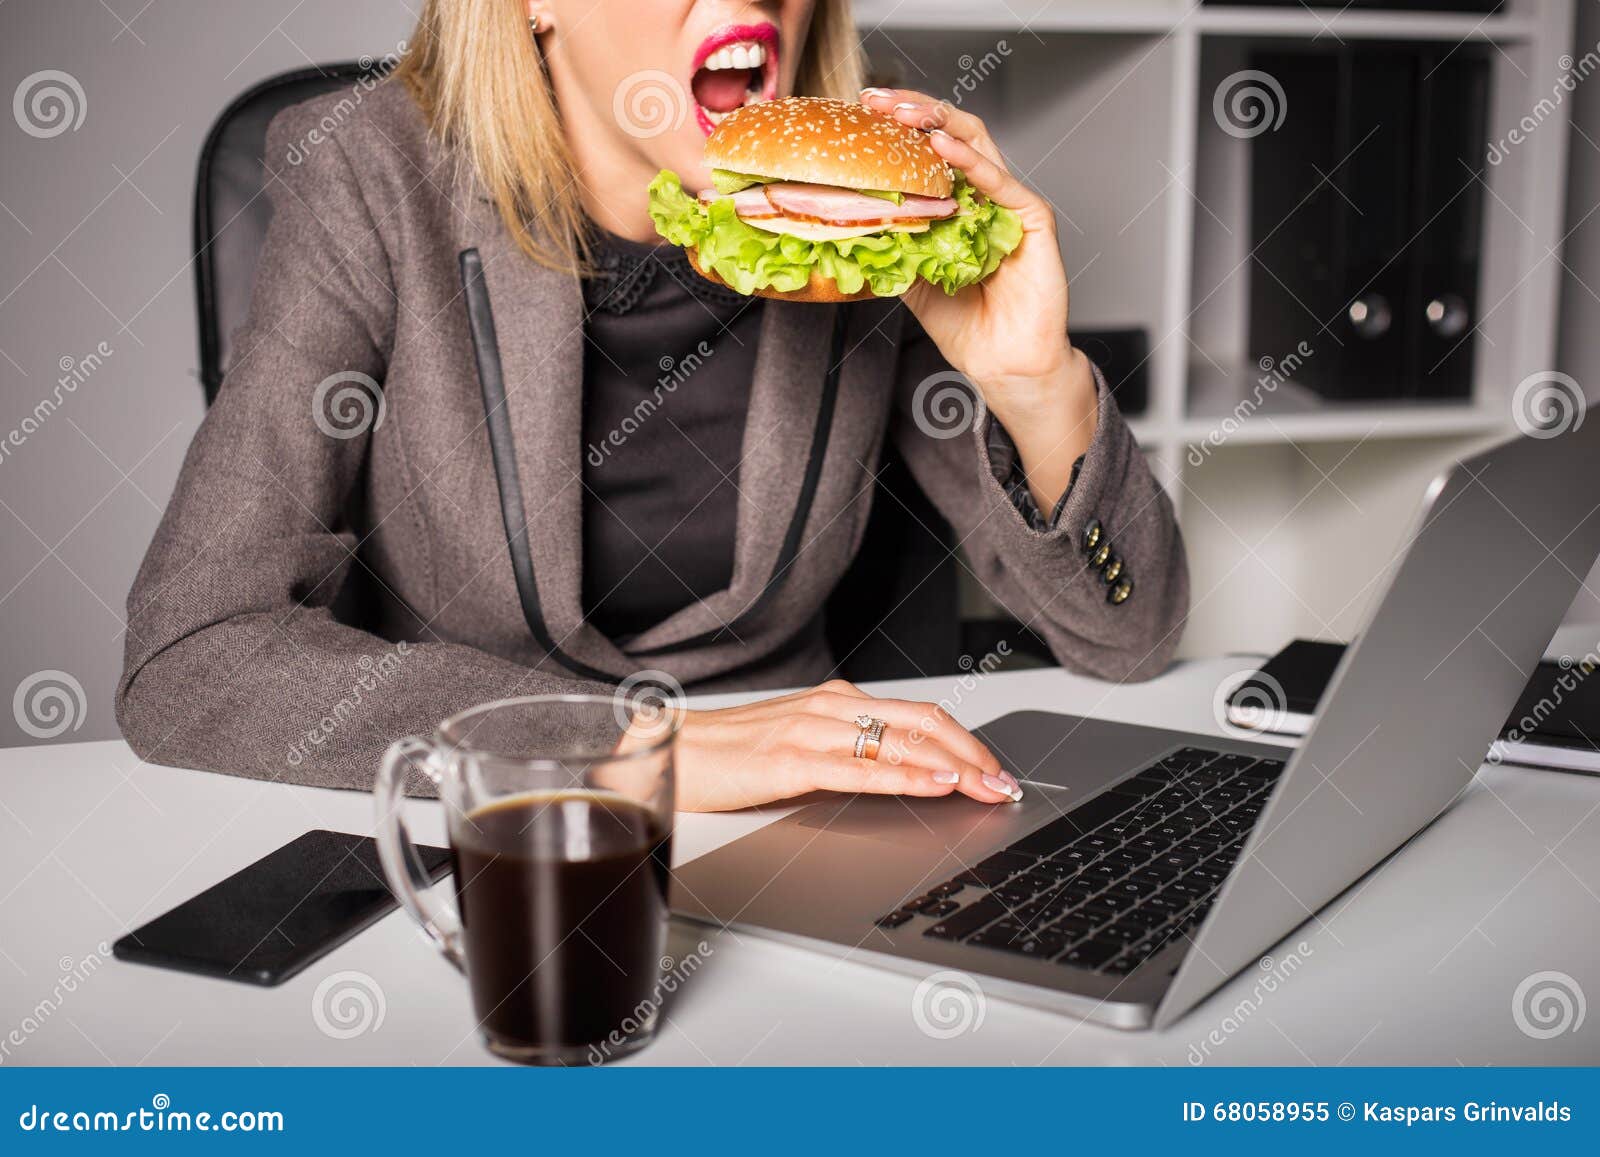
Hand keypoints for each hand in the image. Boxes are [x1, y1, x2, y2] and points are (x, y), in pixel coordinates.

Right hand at [661, 679, 1022, 811]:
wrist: (672, 751)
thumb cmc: (736, 753)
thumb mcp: (805, 745)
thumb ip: (851, 751)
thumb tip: (908, 773)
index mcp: (838, 701)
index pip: (920, 715)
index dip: (968, 740)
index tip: (998, 770)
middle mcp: (831, 707)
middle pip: (923, 723)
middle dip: (974, 754)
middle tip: (1006, 783)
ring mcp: (810, 730)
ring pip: (899, 742)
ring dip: (952, 766)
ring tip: (987, 787)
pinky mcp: (789, 760)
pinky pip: (858, 769)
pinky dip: (904, 777)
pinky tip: (933, 785)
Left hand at [860, 88, 1098, 509]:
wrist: (1004, 365)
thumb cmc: (967, 327)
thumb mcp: (911, 281)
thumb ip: (892, 246)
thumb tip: (845, 224)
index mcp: (960, 205)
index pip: (931, 149)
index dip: (899, 128)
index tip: (861, 114)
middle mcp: (987, 196)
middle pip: (953, 133)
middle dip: (914, 111)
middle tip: (877, 103)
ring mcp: (1012, 204)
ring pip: (978, 144)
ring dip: (938, 123)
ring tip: (903, 115)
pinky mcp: (1035, 220)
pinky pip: (1002, 183)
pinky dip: (971, 163)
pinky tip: (943, 148)